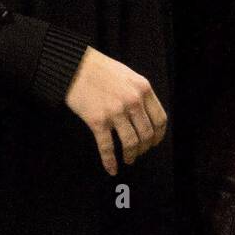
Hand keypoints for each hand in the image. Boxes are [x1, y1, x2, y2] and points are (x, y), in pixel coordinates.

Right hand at [64, 46, 167, 175]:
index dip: (159, 135)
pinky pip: (107, 147)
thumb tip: (146, 115)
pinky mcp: (97, 120)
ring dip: (132, 155)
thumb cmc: (100, 69)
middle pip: (147, 134)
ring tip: (129, 160)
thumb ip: (139, 93)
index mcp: (143, 89)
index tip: (154, 142)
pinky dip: (110, 162)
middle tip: (140, 153)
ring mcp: (115, 112)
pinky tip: (112, 169)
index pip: (160, 119)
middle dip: (145, 148)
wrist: (74, 65)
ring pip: (131, 143)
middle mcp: (132, 101)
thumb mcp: (129, 76)